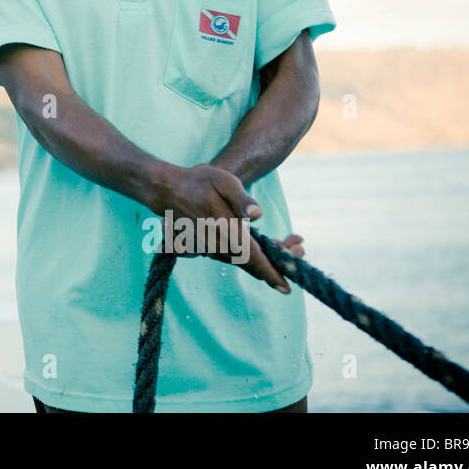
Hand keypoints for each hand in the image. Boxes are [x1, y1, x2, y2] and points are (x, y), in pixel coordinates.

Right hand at [148, 163, 300, 292]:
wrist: (167, 191)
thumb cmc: (199, 182)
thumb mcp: (222, 181)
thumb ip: (241, 198)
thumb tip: (257, 215)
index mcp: (224, 228)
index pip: (251, 256)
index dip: (270, 272)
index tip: (287, 288)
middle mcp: (218, 244)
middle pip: (253, 262)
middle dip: (279, 261)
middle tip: (301, 249)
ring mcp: (212, 249)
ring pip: (245, 261)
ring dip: (269, 256)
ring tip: (292, 242)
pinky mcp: (210, 249)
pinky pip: (236, 256)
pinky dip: (255, 253)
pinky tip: (267, 242)